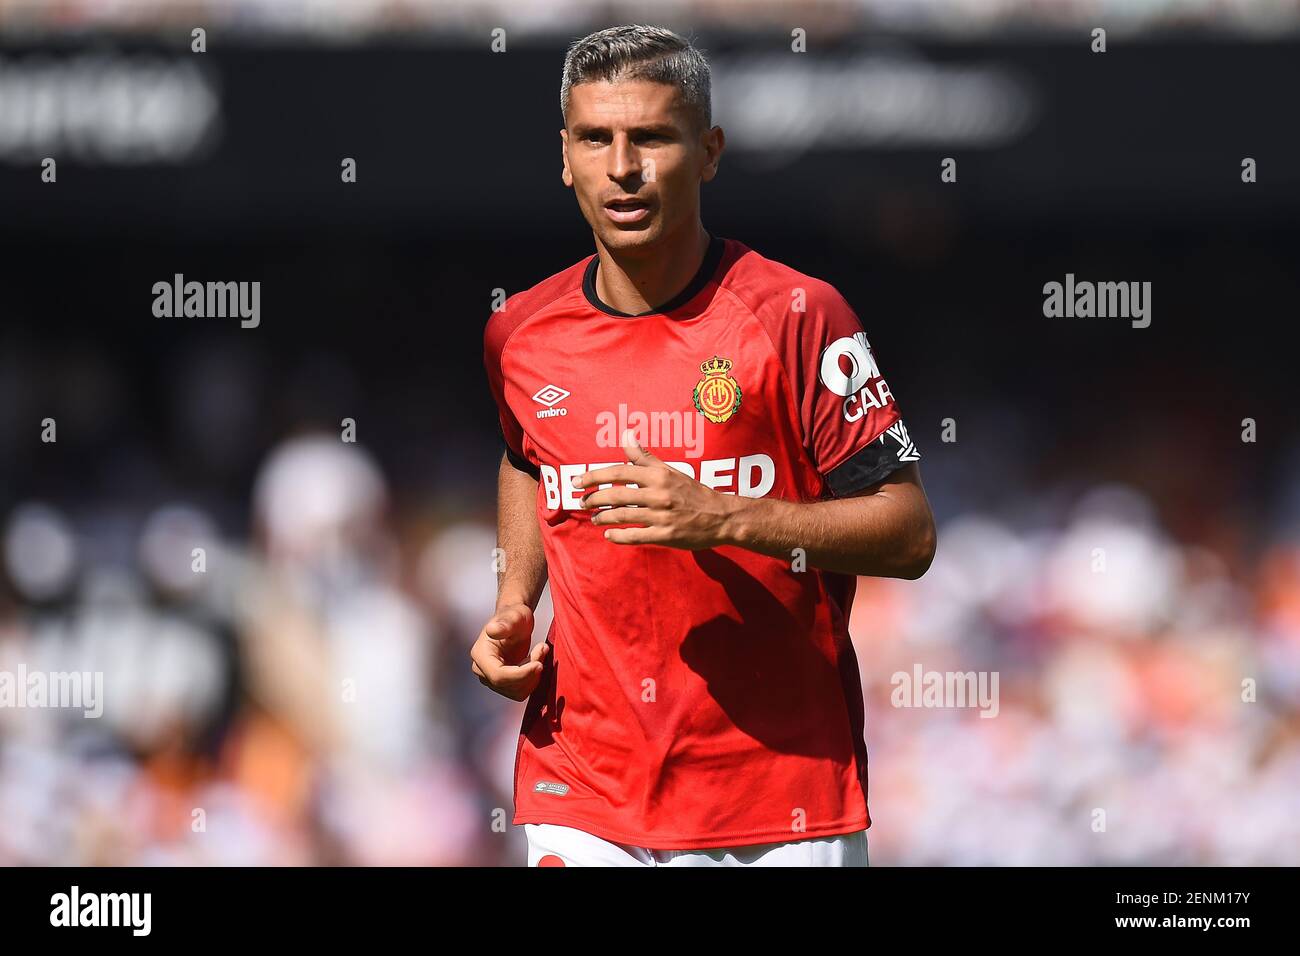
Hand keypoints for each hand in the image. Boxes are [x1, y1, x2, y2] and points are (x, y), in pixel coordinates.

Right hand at [469, 603, 547, 701]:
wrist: (516, 621)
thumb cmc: (514, 616)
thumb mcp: (514, 617)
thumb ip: (504, 624)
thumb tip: (492, 630)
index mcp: (480, 654)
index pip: (499, 676)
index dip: (521, 674)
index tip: (539, 664)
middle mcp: (481, 669)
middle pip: (508, 686)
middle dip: (530, 673)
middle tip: (542, 649)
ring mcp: (490, 679)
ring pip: (516, 692)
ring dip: (533, 676)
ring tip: (539, 652)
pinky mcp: (502, 684)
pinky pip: (521, 691)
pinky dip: (532, 679)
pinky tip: (535, 661)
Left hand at [576, 431, 738, 548]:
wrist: (721, 517)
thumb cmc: (693, 492)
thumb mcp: (670, 471)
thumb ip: (645, 457)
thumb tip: (627, 434)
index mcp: (659, 475)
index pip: (619, 472)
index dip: (595, 476)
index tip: (578, 481)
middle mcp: (659, 494)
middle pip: (616, 494)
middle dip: (594, 499)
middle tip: (582, 502)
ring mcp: (662, 516)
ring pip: (623, 516)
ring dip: (603, 518)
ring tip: (594, 519)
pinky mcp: (666, 535)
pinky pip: (636, 536)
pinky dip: (619, 536)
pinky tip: (609, 535)